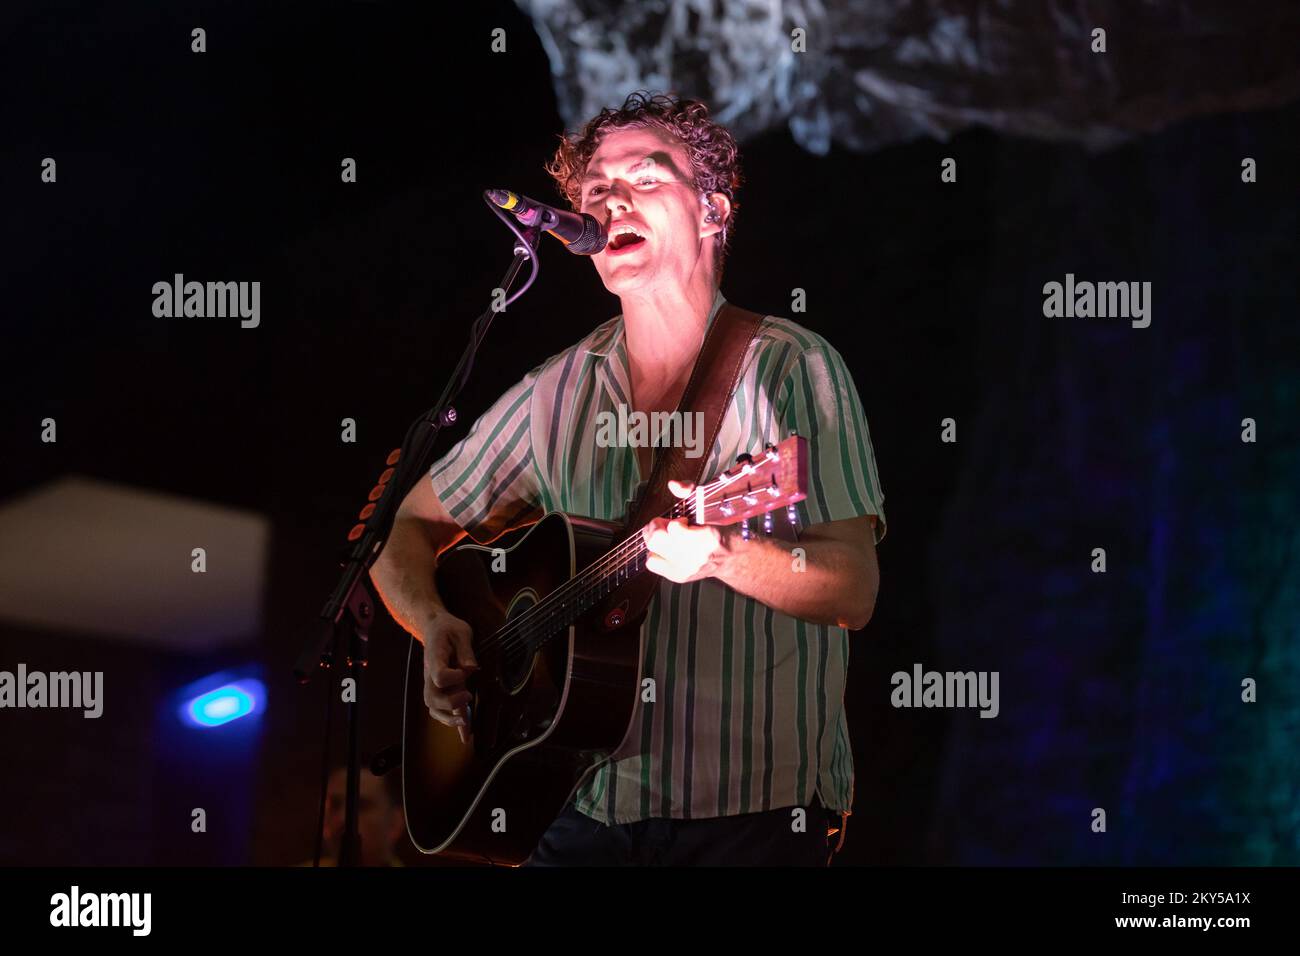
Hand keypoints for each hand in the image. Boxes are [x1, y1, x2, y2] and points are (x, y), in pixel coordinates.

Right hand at [421, 610, 477, 744]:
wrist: (435, 628)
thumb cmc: (449, 629)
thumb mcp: (461, 631)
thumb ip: (466, 650)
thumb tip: (471, 669)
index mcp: (435, 658)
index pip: (438, 676)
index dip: (452, 678)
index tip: (466, 671)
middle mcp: (430, 675)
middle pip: (432, 698)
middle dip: (450, 703)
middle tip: (468, 696)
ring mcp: (433, 684)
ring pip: (433, 708)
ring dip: (449, 718)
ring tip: (465, 721)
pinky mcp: (441, 689)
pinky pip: (442, 710)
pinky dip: (453, 722)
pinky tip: (466, 735)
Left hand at [641, 480, 725, 583]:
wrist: (732, 558)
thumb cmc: (720, 531)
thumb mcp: (710, 507)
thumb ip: (690, 491)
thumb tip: (673, 484)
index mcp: (706, 537)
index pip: (674, 528)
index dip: (674, 521)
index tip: (683, 520)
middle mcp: (696, 556)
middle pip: (656, 540)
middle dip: (657, 527)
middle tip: (666, 525)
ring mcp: (686, 569)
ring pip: (651, 552)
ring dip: (656, 542)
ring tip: (667, 538)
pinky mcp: (678, 576)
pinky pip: (651, 563)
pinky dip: (655, 554)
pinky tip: (667, 549)